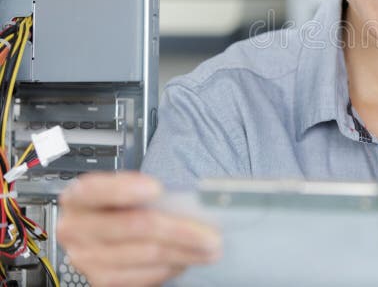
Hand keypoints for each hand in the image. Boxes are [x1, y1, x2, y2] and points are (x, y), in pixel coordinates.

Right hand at [57, 171, 220, 286]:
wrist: (108, 227)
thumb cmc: (124, 205)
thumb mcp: (130, 189)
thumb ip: (148, 192)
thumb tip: (192, 202)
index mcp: (80, 197)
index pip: (96, 190)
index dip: (125, 189)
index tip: (157, 189)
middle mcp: (76, 228)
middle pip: (133, 226)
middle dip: (179, 230)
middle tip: (211, 233)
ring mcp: (85, 258)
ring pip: (145, 254)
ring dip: (184, 252)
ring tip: (209, 248)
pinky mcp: (100, 281)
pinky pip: (143, 277)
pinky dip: (170, 267)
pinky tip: (186, 259)